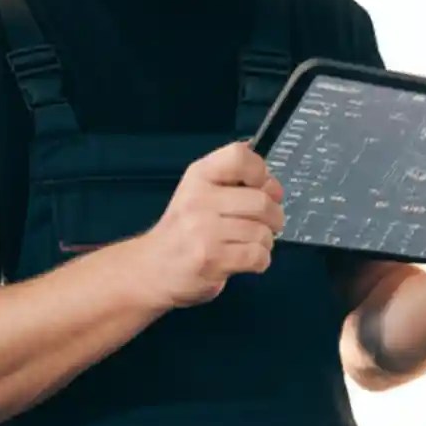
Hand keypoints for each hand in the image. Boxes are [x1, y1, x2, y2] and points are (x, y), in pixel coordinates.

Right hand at [135, 141, 284, 308]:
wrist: (151, 269)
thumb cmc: (182, 232)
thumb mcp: (199, 192)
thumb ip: (231, 180)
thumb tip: (269, 179)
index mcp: (199, 176)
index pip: (240, 157)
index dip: (261, 173)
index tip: (263, 188)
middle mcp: (200, 198)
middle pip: (261, 200)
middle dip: (274, 217)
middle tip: (265, 224)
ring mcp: (205, 230)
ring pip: (262, 232)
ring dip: (265, 242)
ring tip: (249, 244)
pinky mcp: (211, 259)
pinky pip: (257, 256)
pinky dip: (260, 261)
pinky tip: (245, 260)